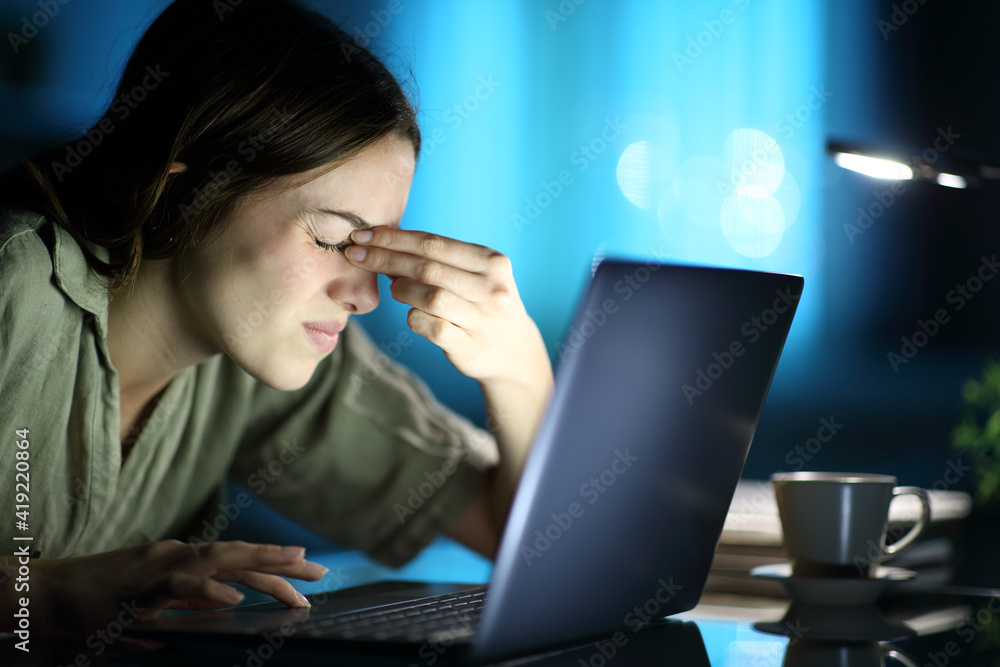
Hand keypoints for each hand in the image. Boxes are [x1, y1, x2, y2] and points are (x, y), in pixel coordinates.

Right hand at [26, 540, 325, 629]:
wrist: (47, 594)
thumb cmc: (99, 601)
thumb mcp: (153, 602)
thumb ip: (186, 603)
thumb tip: (222, 607)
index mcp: (182, 559)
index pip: (237, 556)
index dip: (272, 559)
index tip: (307, 563)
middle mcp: (178, 554)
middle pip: (239, 553)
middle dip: (281, 562)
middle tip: (320, 570)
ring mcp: (160, 566)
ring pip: (219, 560)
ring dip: (260, 566)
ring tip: (295, 570)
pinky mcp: (140, 586)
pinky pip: (179, 586)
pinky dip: (207, 589)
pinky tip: (232, 596)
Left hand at [345, 228, 549, 389]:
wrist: (515, 352)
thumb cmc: (483, 304)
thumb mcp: (475, 275)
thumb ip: (439, 260)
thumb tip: (383, 245)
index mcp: (492, 262)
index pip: (434, 243)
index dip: (394, 238)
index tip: (364, 235)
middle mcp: (491, 289)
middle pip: (427, 267)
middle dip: (385, 258)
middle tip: (354, 255)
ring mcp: (482, 319)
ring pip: (429, 296)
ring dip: (402, 289)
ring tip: (393, 288)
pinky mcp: (470, 346)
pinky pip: (431, 327)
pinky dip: (414, 318)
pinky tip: (412, 314)